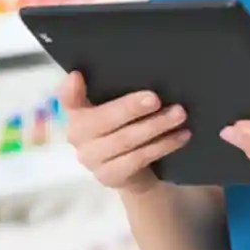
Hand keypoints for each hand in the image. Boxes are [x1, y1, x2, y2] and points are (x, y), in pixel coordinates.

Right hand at [58, 71, 191, 195]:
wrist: (134, 170)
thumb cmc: (126, 126)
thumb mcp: (121, 107)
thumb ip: (118, 90)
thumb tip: (146, 73)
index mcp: (76, 111)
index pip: (68, 99)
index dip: (69, 90)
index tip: (77, 76)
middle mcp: (77, 135)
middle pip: (102, 120)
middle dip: (130, 108)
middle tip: (156, 98)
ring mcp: (91, 159)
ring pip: (125, 140)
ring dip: (155, 125)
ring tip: (179, 114)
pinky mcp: (110, 176)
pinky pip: (139, 158)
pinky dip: (163, 145)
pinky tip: (181, 135)